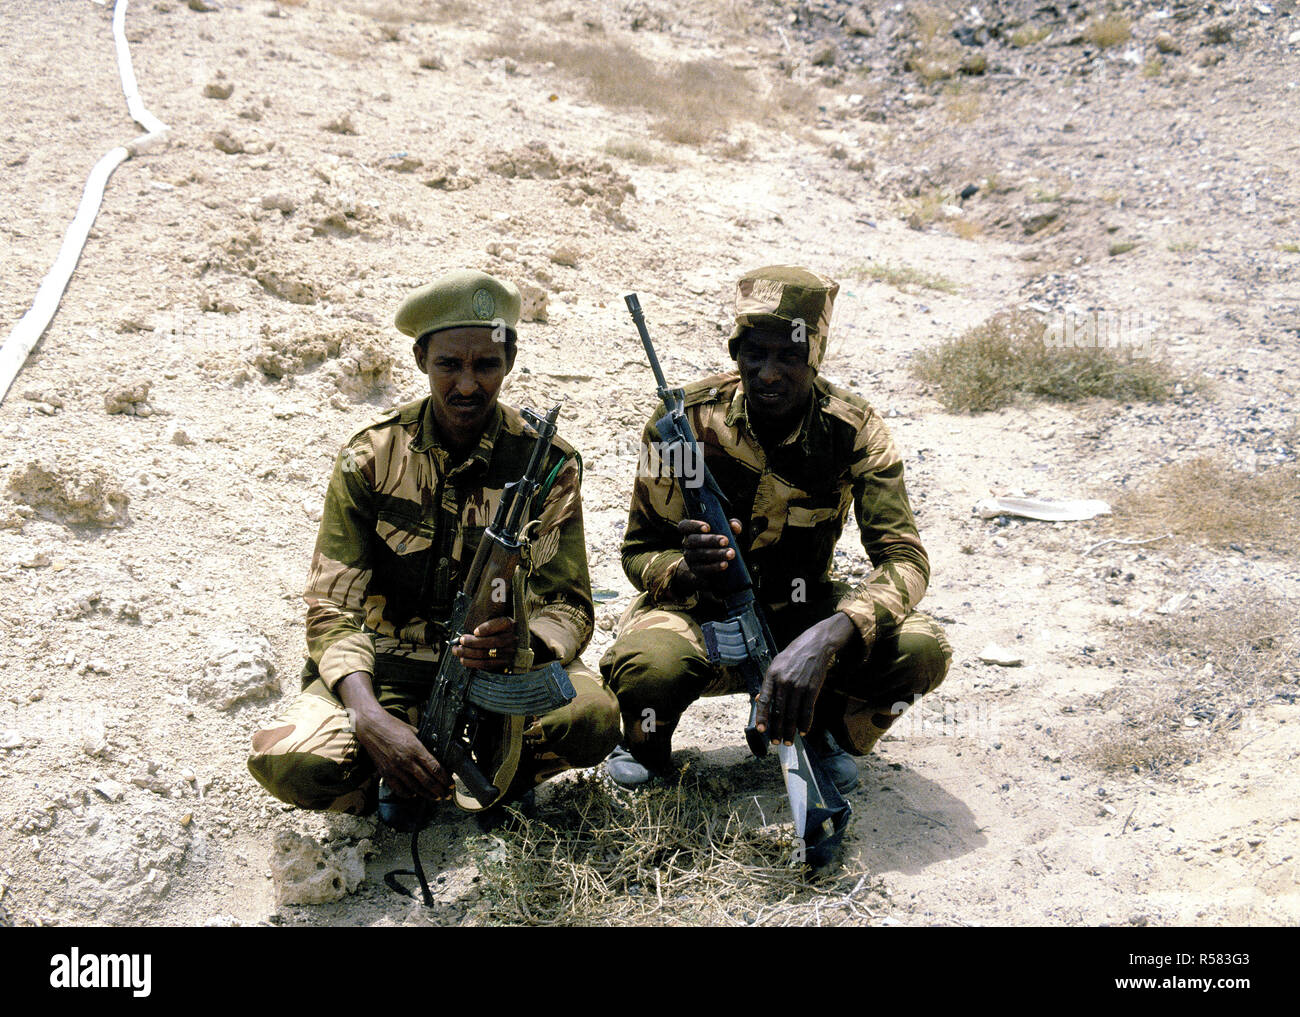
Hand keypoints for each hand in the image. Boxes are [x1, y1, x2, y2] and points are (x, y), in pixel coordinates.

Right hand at [338, 673, 453, 800]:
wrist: (371, 727)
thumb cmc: (393, 726)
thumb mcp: (413, 732)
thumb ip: (424, 744)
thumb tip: (436, 753)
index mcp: (415, 748)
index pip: (434, 768)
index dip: (445, 778)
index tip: (451, 783)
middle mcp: (405, 761)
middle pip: (427, 781)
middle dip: (439, 790)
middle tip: (446, 795)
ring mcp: (394, 769)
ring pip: (414, 788)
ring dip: (427, 795)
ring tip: (435, 797)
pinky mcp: (385, 773)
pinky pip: (399, 789)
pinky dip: (408, 794)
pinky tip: (414, 794)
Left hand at [452, 614, 517, 672]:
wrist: (506, 639)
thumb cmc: (494, 627)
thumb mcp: (492, 619)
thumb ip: (482, 621)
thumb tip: (464, 632)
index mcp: (509, 624)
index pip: (500, 625)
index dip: (487, 629)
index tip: (475, 631)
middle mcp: (511, 638)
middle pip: (492, 641)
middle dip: (473, 642)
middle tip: (461, 640)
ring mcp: (508, 651)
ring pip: (487, 654)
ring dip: (469, 653)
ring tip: (458, 651)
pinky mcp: (503, 662)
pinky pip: (486, 664)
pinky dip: (473, 662)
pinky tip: (464, 659)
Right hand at [673, 517, 743, 594]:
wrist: (710, 563)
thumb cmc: (717, 542)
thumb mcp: (723, 532)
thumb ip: (730, 526)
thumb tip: (735, 526)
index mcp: (690, 531)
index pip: (684, 526)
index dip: (694, 525)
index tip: (708, 527)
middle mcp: (687, 544)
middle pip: (693, 540)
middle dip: (710, 540)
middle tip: (725, 541)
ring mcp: (690, 558)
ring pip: (699, 554)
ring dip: (716, 554)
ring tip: (731, 553)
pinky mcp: (696, 570)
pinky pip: (703, 569)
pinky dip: (714, 566)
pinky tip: (725, 564)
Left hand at [755, 612, 856, 745]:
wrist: (815, 645)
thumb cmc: (793, 655)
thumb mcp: (776, 664)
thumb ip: (768, 683)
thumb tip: (757, 700)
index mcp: (772, 675)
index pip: (764, 700)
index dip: (762, 717)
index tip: (761, 730)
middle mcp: (784, 682)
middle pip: (779, 711)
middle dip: (777, 730)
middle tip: (776, 742)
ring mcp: (799, 686)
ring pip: (793, 714)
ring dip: (790, 730)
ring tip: (789, 741)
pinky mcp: (812, 689)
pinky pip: (808, 710)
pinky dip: (806, 723)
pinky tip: (803, 731)